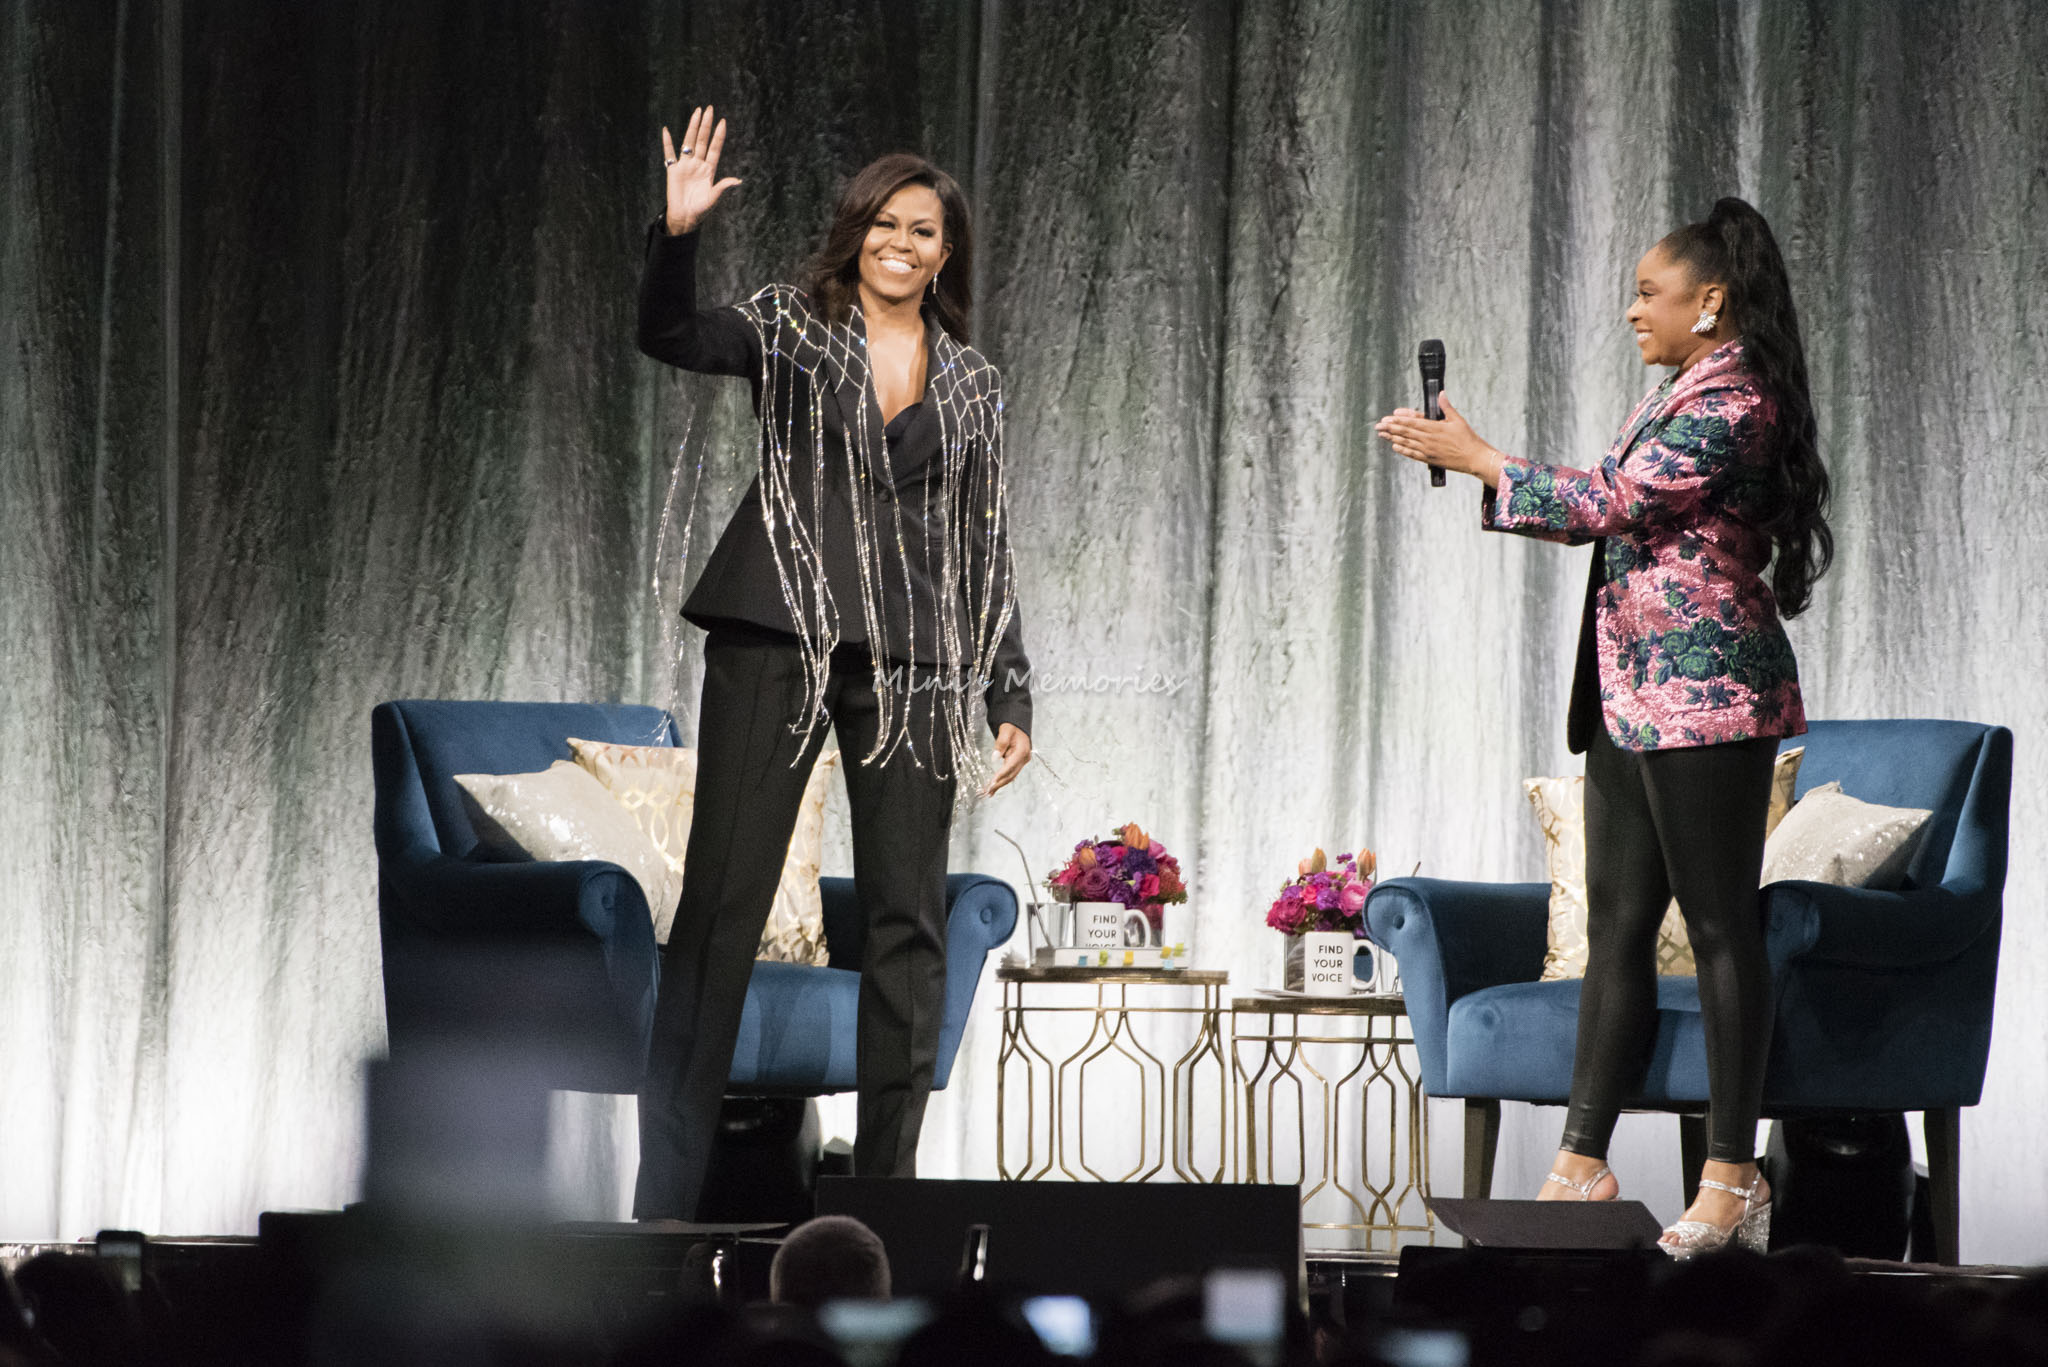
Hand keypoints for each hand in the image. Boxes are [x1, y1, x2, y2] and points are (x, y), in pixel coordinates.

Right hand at [662, 106, 742, 235]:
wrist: (684, 217)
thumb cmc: (701, 210)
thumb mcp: (713, 198)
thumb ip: (723, 187)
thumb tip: (737, 181)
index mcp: (709, 170)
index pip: (715, 148)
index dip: (718, 135)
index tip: (723, 121)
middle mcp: (698, 164)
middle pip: (702, 140)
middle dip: (706, 125)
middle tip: (709, 109)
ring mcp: (685, 166)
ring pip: (688, 142)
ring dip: (692, 127)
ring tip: (696, 112)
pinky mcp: (673, 170)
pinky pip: (669, 153)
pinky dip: (667, 142)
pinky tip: (665, 130)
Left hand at [984, 724, 1031, 796]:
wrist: (1018, 725)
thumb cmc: (1011, 726)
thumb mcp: (1005, 731)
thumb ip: (1000, 744)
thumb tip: (994, 758)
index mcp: (1022, 751)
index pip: (1010, 766)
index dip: (1000, 775)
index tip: (991, 783)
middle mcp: (1024, 759)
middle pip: (1011, 775)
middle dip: (999, 784)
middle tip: (987, 792)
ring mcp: (1022, 762)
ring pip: (1011, 776)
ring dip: (1000, 785)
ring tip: (988, 793)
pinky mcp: (1018, 763)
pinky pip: (1010, 773)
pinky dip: (1002, 780)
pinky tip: (994, 786)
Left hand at [1375, 395, 1505, 485]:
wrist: (1474, 458)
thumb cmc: (1468, 438)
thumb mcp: (1458, 419)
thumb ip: (1446, 407)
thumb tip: (1442, 393)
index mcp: (1435, 427)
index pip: (1412, 422)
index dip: (1398, 420)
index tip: (1387, 418)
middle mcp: (1429, 439)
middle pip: (1405, 432)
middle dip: (1390, 428)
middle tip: (1378, 426)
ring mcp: (1428, 450)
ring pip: (1406, 443)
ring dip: (1392, 438)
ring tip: (1381, 434)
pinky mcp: (1429, 459)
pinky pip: (1412, 454)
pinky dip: (1402, 450)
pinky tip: (1394, 446)